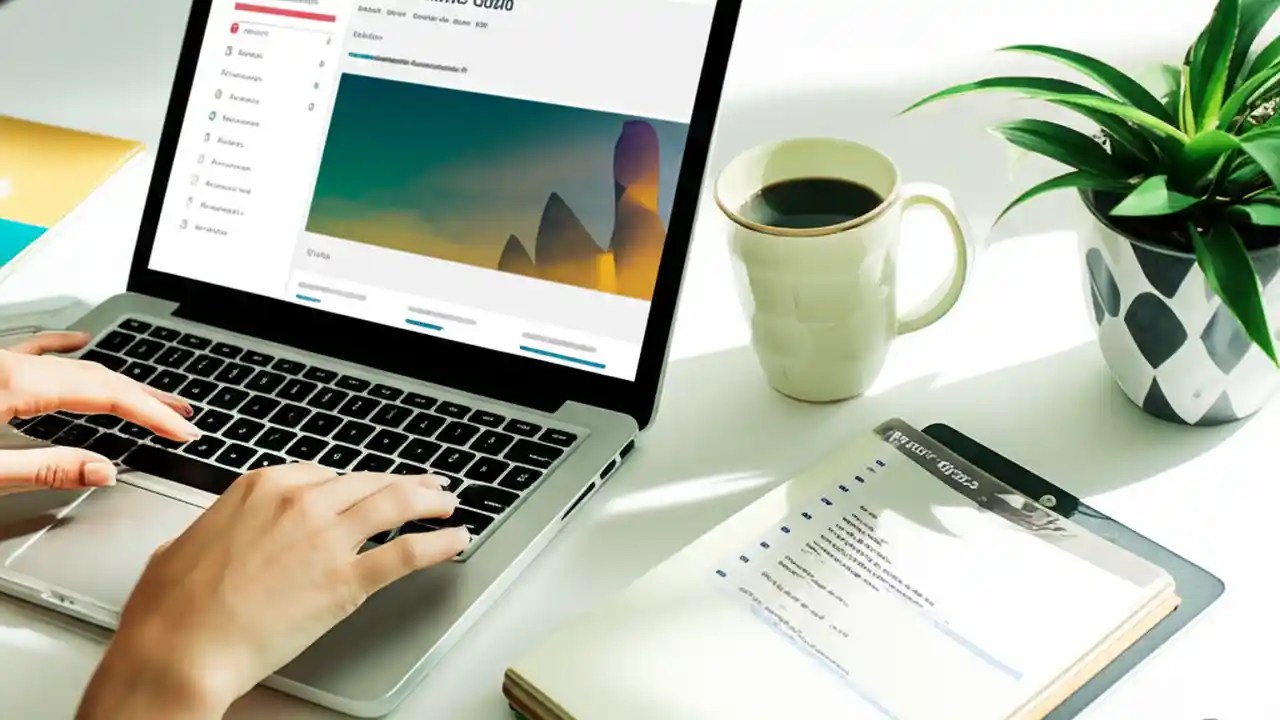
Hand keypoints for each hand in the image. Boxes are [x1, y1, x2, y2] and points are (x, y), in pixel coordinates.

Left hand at [0, 332, 197, 489]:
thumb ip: (43, 469)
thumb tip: (103, 471)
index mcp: (13, 382)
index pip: (104, 394)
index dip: (150, 413)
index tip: (181, 430)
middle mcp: (10, 364)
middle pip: (98, 377)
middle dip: (146, 399)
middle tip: (181, 419)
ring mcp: (2, 362)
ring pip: (73, 365)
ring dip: (116, 381)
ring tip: (150, 396)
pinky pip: (34, 350)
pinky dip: (62, 347)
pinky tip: (79, 341)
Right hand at [78, 464, 467, 718]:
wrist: (179, 650)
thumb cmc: (171, 610)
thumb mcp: (186, 545)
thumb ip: (218, 530)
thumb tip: (221, 536)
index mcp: (261, 487)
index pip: (324, 474)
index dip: (352, 486)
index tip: (366, 490)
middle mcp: (299, 502)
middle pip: (367, 483)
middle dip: (401, 484)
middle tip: (424, 487)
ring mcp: (327, 538)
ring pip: (395, 503)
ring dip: (429, 500)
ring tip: (447, 503)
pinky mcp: (347, 580)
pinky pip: (407, 552)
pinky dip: (439, 544)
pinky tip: (456, 540)